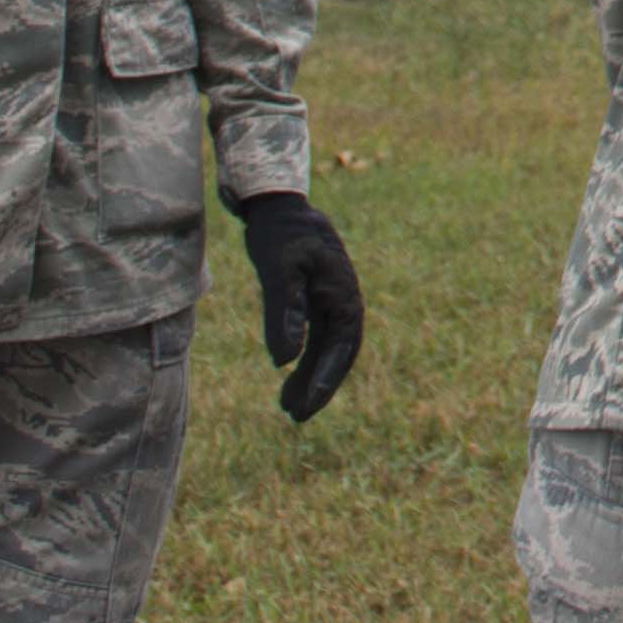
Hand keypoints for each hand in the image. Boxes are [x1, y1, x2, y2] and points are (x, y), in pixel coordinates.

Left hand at [236, 189, 367, 423]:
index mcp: (344, 294)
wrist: (279, 206)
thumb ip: (284, 312)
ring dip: (310, 377)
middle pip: (337, 353)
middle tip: (295, 417)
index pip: (342, 346)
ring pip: (326, 349)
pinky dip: (304, 359)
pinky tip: (286, 376)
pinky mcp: (316, 300)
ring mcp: (331, 301)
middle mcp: (344, 301)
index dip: (326, 378)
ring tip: (287, 407)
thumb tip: (282, 360)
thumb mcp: (279, 271)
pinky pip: (316, 338)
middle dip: (319, 385)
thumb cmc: (280, 235)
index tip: (307, 406)